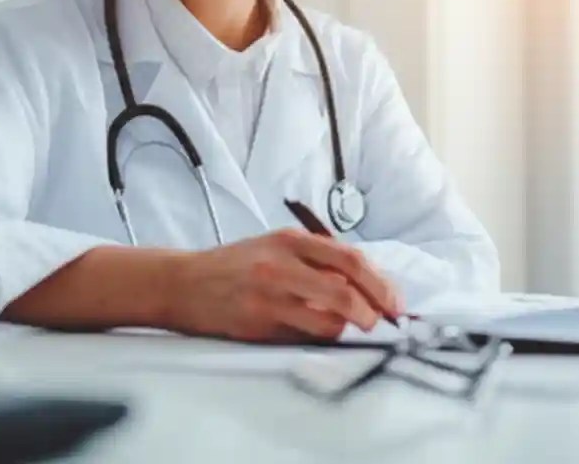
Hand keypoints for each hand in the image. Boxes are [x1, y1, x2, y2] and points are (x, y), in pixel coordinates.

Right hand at [165, 228, 402, 342]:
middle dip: (373, 311)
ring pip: (328, 321)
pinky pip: (304, 338)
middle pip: (345, 292)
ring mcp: (269, 297)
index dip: (380, 284)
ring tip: (344, 329)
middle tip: (382, 323)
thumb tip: (366, 284)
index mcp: (291, 240)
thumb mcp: (276, 247)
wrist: (184, 283)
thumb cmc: (236, 265)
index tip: (395, 303)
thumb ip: (317, 260)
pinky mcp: (258, 325)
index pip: (350, 260)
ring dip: (345, 330)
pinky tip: (316, 333)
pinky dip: (319, 339)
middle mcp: (281, 265)